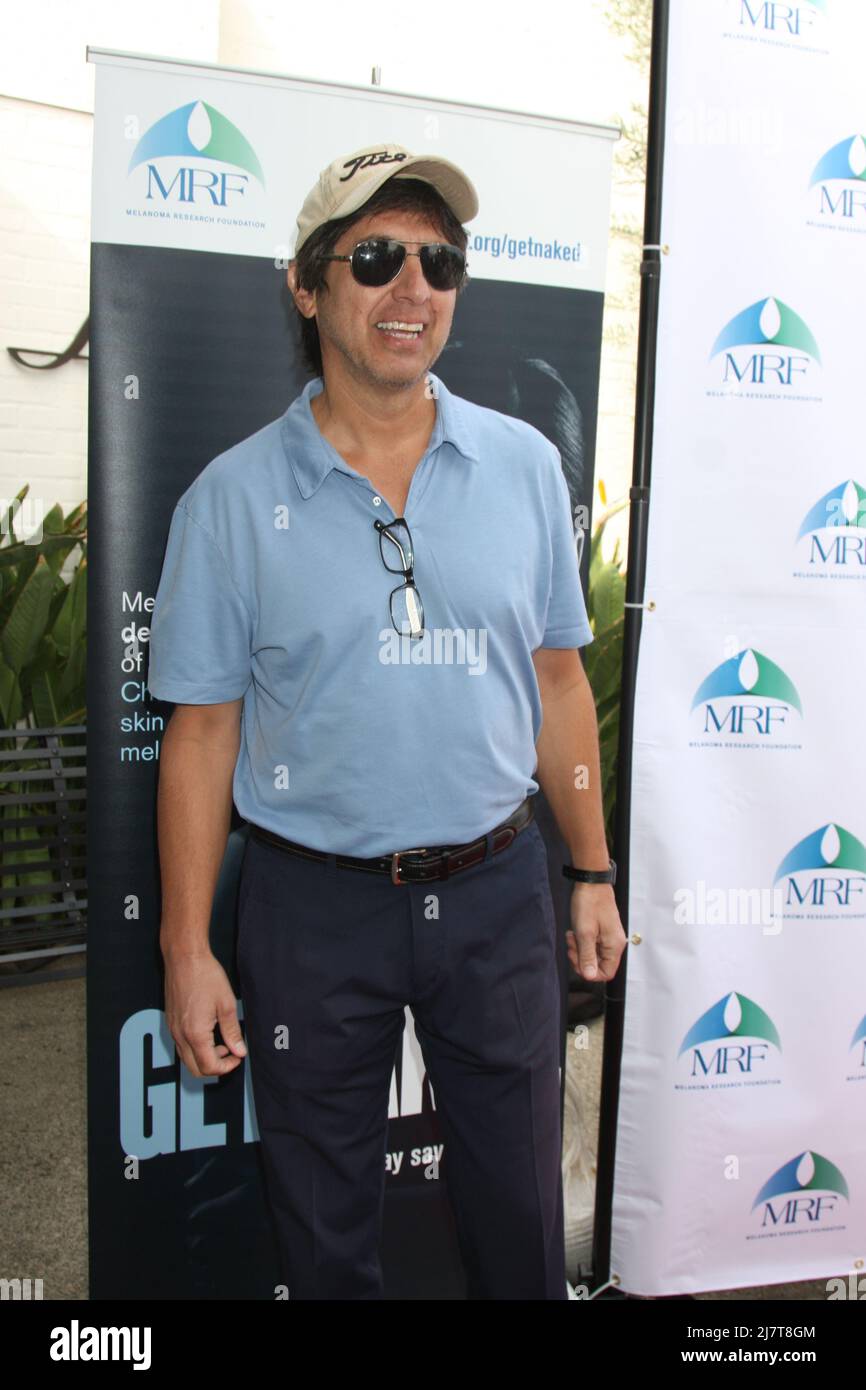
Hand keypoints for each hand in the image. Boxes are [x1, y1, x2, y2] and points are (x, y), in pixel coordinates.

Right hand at [162, 947, 247, 1077]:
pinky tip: (209, 1032)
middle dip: (214, 1067)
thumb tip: (239, 1051)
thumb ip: (232, 1032)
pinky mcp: (170, 1022)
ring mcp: (172, 1029)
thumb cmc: (205, 976)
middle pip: (194, 1069)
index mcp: (195, 1034)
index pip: (209, 1067)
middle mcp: (180, 1035)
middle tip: (231, 1053)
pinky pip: (181, 1045)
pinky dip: (195, 1047)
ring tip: (222, 1041)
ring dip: (204, 1057)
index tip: (238, 1057)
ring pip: (186, 1058)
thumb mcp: (226, 1004)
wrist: (184, 958)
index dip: (226, 1067)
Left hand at [566, 883, 626, 981]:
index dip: (590, 973)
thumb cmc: (589, 903)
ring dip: (580, 950)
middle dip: (582, 959)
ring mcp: (609, 937)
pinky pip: (592, 945)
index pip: (607, 973)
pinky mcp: (603, 931)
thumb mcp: (584, 933)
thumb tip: (589, 976)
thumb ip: (587, 956)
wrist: (591, 882)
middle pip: (599, 965)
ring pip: (593, 955)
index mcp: (614, 946)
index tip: (577, 962)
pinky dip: (582, 942)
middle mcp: (615, 943)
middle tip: (571, 946)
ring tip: (572, 937)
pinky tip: (575, 932)